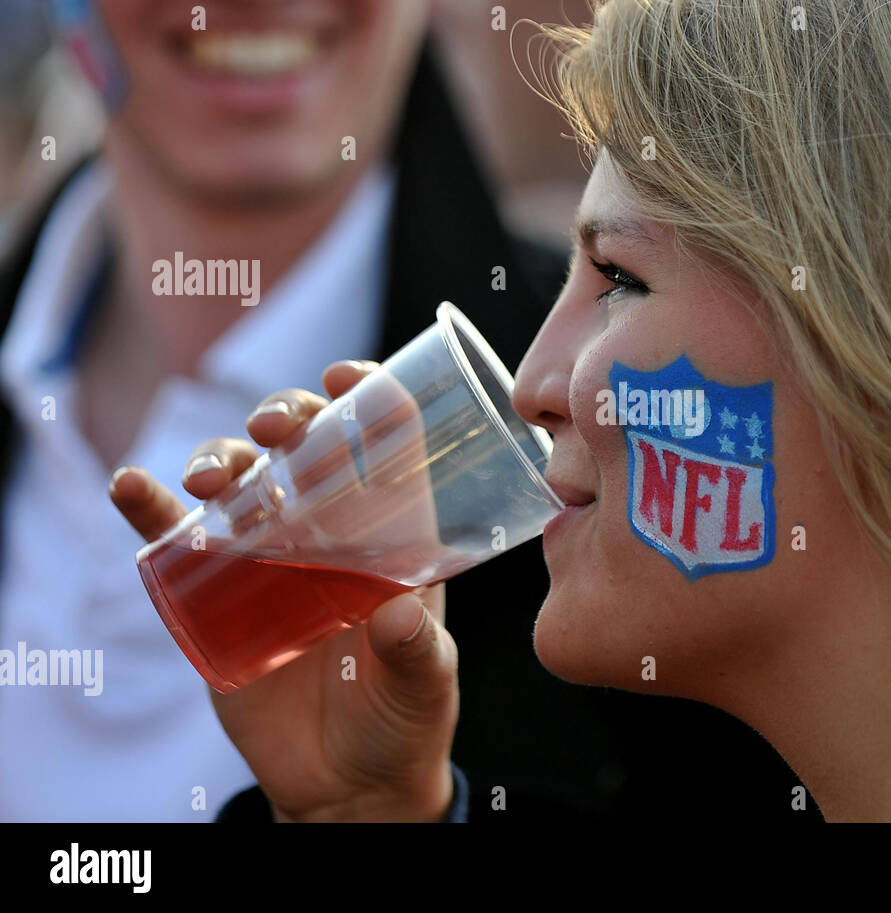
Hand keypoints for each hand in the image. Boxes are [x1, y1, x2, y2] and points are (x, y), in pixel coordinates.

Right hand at [111, 360, 459, 821]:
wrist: (346, 783)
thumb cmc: (403, 718)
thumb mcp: (425, 683)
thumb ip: (417, 651)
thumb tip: (399, 615)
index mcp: (393, 535)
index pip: (383, 446)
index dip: (367, 398)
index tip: (346, 378)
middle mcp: (330, 531)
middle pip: (305, 446)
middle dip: (285, 417)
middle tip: (275, 432)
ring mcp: (269, 557)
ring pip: (239, 480)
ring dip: (220, 459)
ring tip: (212, 479)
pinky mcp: (217, 594)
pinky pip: (176, 540)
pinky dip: (150, 510)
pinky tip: (132, 487)